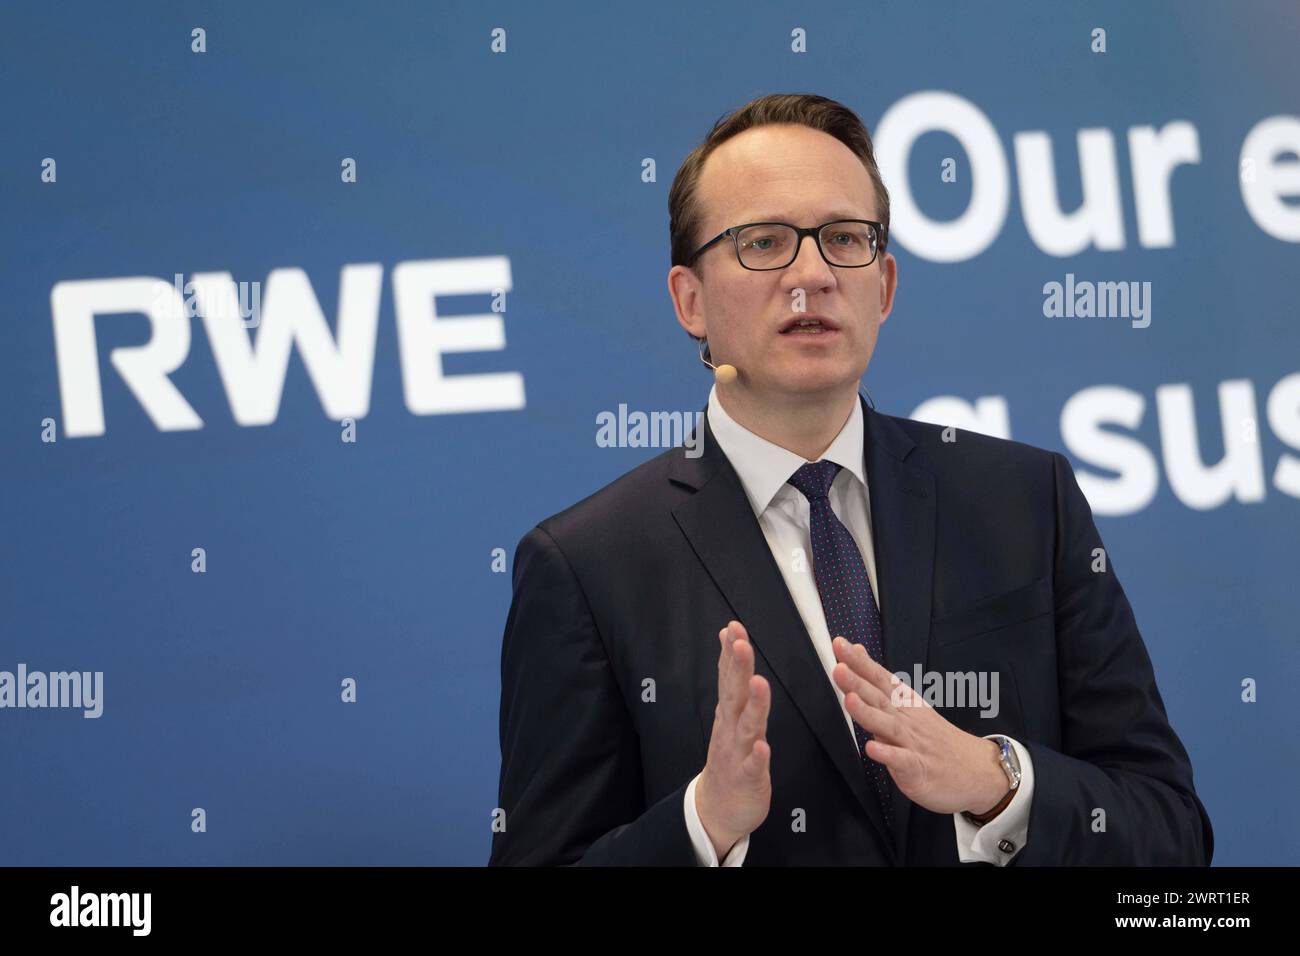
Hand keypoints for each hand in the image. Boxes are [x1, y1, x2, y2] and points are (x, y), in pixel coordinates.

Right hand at [696, 620, 771, 858]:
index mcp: (729, 713)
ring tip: (758, 682)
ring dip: (754, 704)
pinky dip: (757, 756)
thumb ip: (732, 683)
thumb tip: (732, 645)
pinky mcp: (747, 778)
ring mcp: (737, 753)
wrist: (718, 808)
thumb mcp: (729, 716)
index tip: (733, 627)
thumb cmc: (730, 757)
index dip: (730, 653)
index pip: (728, 677)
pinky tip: (763, 747)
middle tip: (740, 642)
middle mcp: (730, 728)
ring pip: (747, 725)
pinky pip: (753, 766)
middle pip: (734, 694)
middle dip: (738, 667)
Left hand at [830, 637, 1009, 816]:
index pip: (880, 677)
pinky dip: (887, 754)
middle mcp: (907, 719)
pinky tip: (872, 748)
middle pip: (880, 698)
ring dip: (868, 713)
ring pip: (888, 726)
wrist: (977, 770)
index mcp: (904, 703)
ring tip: (849, 700)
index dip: (860, 662)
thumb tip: (857, 651)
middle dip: (858, 682)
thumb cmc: (936, 738)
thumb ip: (879, 681)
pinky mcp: (918, 769)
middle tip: (839, 667)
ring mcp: (913, 743)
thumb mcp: (910, 704)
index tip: (841, 644)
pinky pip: (902, 761)